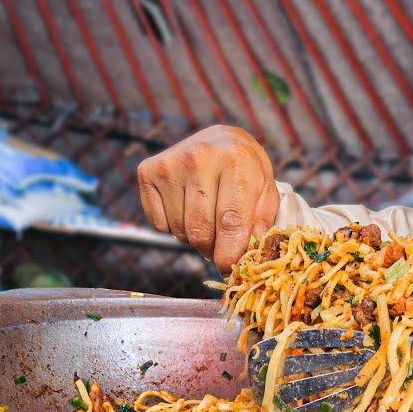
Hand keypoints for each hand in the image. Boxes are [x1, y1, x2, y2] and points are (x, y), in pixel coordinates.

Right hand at [137, 125, 279, 271]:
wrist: (220, 141)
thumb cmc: (246, 172)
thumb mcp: (265, 192)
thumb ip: (261, 223)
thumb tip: (250, 256)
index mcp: (236, 161)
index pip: (230, 222)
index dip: (230, 254)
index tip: (229, 270)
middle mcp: (199, 158)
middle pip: (200, 232)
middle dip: (213, 249)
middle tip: (222, 243)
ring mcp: (170, 164)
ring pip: (180, 231)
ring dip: (194, 237)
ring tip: (207, 216)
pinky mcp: (147, 172)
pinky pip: (160, 224)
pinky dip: (174, 227)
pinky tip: (186, 207)